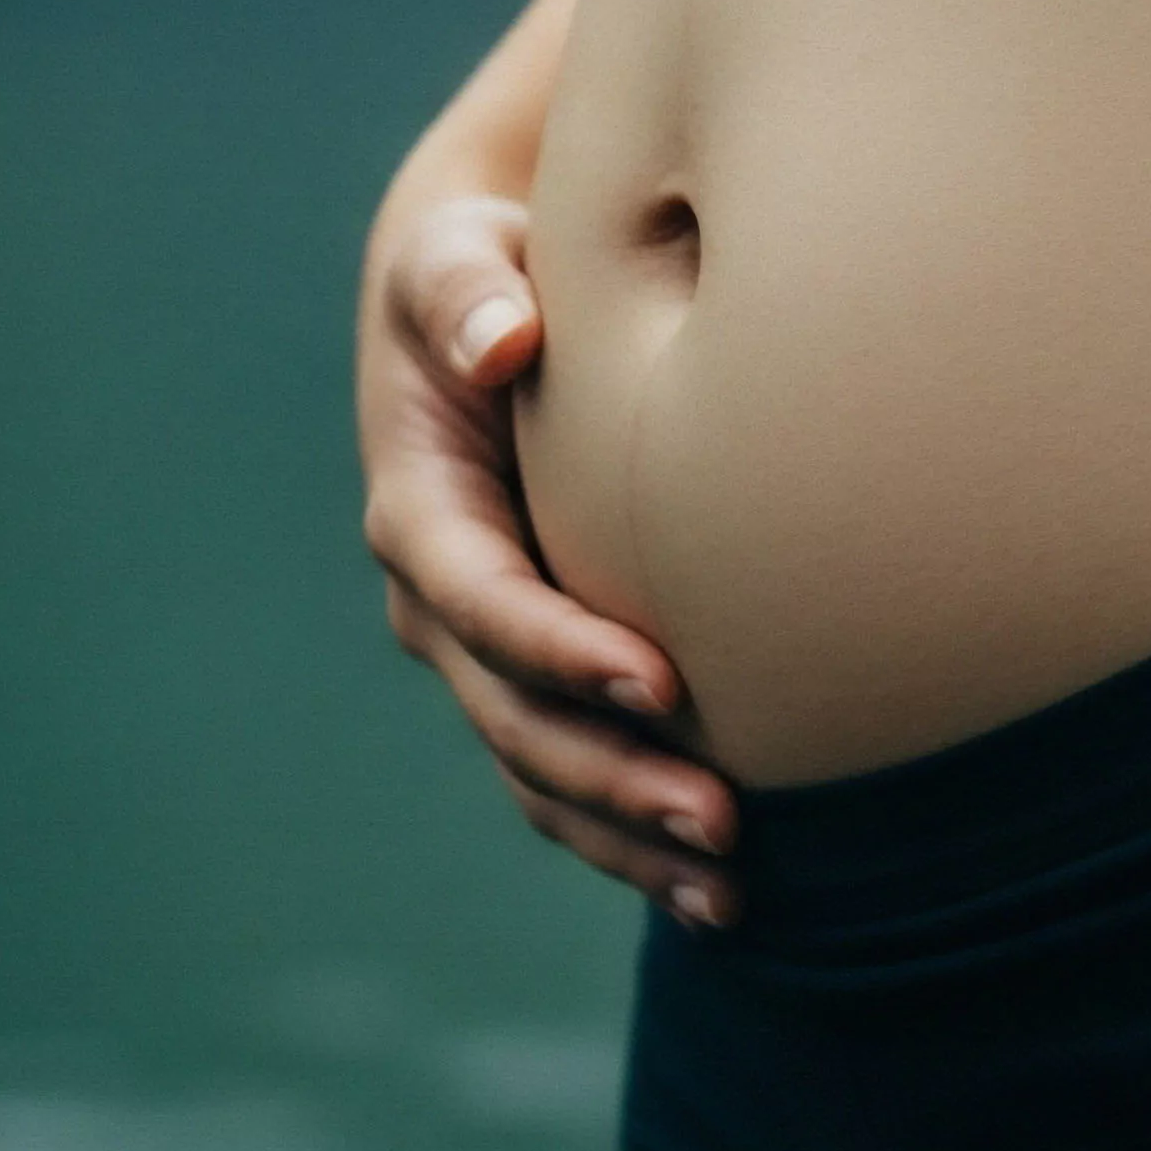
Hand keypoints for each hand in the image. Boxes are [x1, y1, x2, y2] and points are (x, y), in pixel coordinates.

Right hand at [359, 184, 738, 926]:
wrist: (481, 305)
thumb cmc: (479, 268)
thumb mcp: (453, 256)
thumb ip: (466, 291)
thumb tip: (502, 340)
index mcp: (420, 511)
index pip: (485, 600)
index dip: (561, 649)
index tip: (660, 680)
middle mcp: (443, 602)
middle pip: (518, 719)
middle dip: (613, 776)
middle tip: (723, 818)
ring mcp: (487, 654)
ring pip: (545, 774)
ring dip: (627, 839)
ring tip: (729, 887)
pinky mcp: (538, 676)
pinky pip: (574, 778)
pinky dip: (632, 840)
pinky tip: (719, 894)